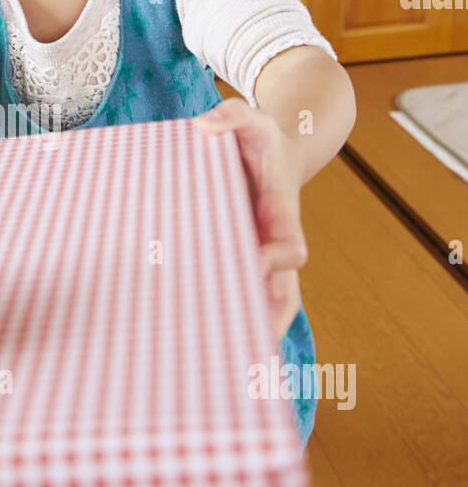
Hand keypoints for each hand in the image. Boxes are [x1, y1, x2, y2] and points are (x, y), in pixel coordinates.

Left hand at [194, 100, 305, 340]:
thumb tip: (205, 126)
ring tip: (218, 371)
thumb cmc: (258, 138)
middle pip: (282, 295)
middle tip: (235, 350)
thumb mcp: (249, 116)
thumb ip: (232, 115)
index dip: (273, 260)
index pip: (290, 248)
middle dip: (262, 322)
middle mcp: (275, 243)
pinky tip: (196, 349)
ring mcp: (260, 257)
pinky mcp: (242, 263)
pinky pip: (243, 299)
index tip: (250, 266)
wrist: (270, 151)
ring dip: (247, 337)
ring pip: (266, 308)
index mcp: (281, 212)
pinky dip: (229, 324)